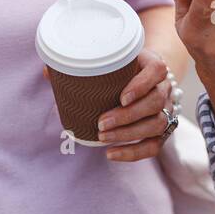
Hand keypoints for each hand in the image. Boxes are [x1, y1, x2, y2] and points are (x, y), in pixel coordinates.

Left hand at [42, 48, 174, 161]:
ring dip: (128, 135)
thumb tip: (47, 72)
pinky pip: (154, 146)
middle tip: (101, 123)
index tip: (121, 97)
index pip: (156, 71)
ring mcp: (167, 110)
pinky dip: (133, 153)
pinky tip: (111, 154)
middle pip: (155, 103)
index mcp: (154, 64)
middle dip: (127, 116)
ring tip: (102, 138)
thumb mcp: (111, 59)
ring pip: (156, 125)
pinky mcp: (162, 130)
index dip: (141, 85)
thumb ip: (82, 63)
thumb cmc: (124, 67)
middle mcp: (165, 88)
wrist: (147, 75)